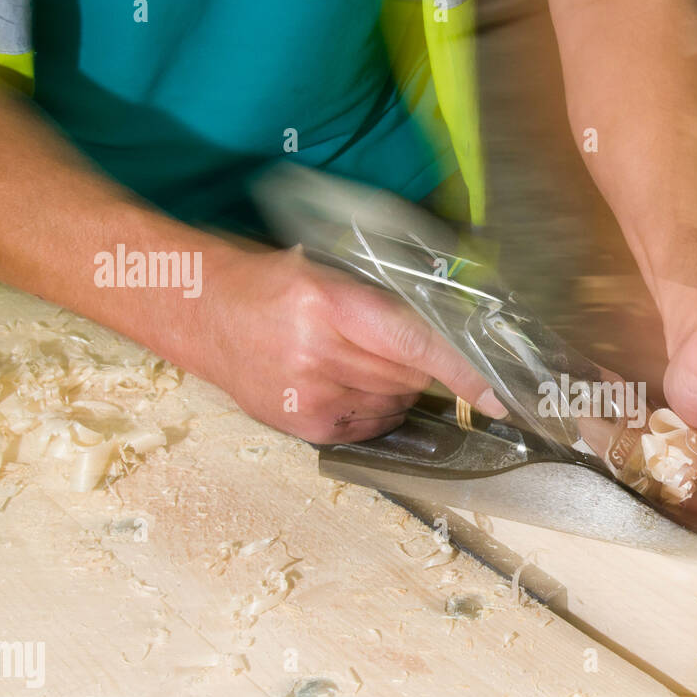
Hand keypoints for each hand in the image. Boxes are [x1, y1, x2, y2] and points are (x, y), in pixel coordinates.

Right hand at [188, 246, 504, 442]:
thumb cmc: (267, 282)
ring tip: (356, 358)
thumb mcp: (326, 271)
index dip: (463, 371)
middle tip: (391, 342)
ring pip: (395, 401)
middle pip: (411, 375)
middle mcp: (317, 352)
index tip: (499, 396)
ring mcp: (308, 394)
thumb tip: (452, 331)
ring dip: (396, 385)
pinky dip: (376, 408)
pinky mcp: (302, 424)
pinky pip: (371, 425)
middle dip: (421, 364)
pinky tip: (346, 382)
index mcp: (328, 303)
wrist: (198, 310)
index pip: (416, 343)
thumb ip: (383, 302)